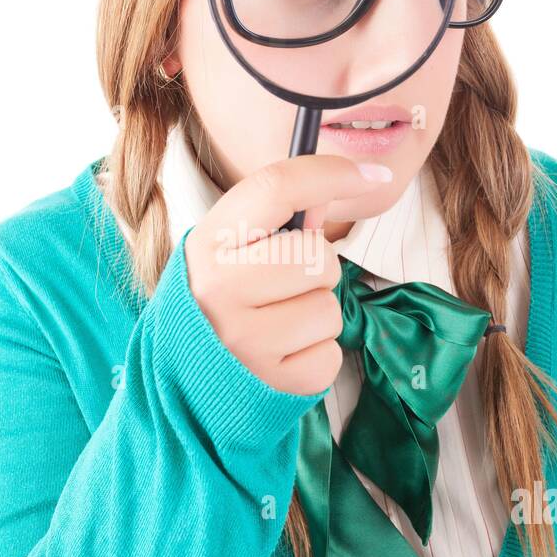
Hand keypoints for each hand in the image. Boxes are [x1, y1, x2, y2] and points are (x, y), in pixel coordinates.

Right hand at [184, 155, 391, 395]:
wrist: (182, 375)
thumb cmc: (221, 298)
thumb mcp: (230, 249)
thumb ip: (279, 217)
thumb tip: (350, 185)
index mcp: (209, 243)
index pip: (276, 188)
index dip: (333, 174)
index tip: (374, 175)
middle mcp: (219, 289)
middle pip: (319, 257)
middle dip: (317, 268)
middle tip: (286, 283)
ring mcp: (244, 341)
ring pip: (330, 309)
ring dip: (317, 314)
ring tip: (280, 323)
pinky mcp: (271, 381)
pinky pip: (331, 356)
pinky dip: (317, 355)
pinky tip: (284, 354)